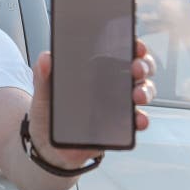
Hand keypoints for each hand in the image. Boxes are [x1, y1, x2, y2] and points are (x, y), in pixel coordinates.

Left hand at [27, 39, 155, 169]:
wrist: (46, 144)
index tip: (135, 44)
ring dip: (146, 91)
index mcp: (95, 70)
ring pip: (142, 92)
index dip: (132, 46)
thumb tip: (46, 57)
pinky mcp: (119, 127)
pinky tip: (138, 119)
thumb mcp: (43, 92)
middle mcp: (111, 85)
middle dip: (143, 66)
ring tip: (136, 95)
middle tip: (136, 68)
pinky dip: (141, 119)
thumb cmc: (47, 112)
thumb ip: (43, 75)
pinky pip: (137, 121)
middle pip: (137, 70)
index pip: (119, 52)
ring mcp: (118, 106)